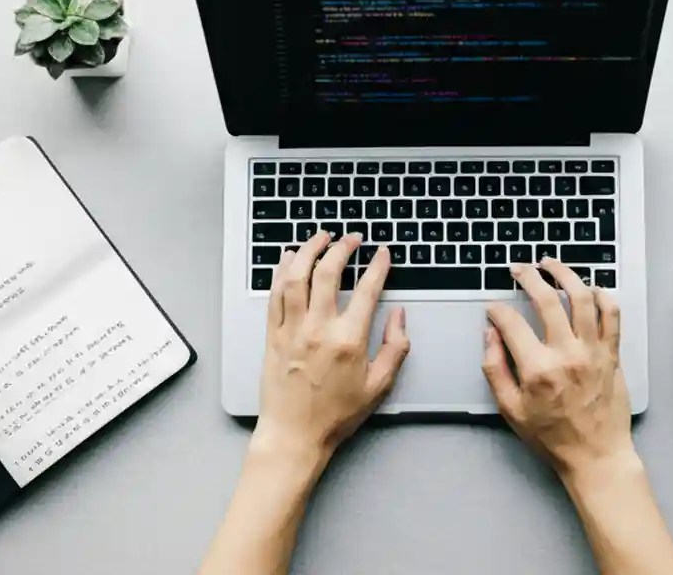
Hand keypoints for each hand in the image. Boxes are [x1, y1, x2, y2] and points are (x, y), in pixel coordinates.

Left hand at [254, 231, 409, 460]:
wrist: (294, 435)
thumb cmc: (335, 415)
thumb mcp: (379, 386)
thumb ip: (395, 348)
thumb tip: (400, 317)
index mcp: (348, 340)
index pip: (367, 290)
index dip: (378, 266)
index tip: (382, 253)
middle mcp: (318, 329)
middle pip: (329, 272)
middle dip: (342, 247)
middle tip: (351, 238)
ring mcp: (291, 330)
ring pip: (296, 276)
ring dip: (308, 250)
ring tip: (320, 238)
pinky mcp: (272, 335)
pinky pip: (274, 294)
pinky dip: (281, 271)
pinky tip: (289, 259)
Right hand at [482, 258, 634, 477]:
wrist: (595, 455)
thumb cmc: (552, 437)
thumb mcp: (510, 409)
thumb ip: (495, 369)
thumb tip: (490, 335)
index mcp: (537, 369)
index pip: (511, 323)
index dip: (496, 310)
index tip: (493, 308)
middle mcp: (566, 354)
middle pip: (546, 299)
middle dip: (528, 277)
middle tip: (519, 269)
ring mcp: (593, 352)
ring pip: (582, 298)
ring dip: (566, 274)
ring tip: (552, 264)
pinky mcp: (612, 355)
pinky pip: (612, 316)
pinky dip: (604, 296)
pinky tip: (591, 289)